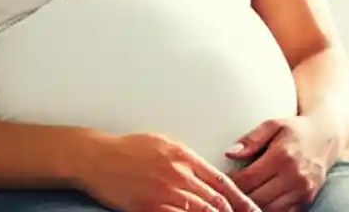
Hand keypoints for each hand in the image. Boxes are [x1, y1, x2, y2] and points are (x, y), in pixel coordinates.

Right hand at [75, 132, 258, 211]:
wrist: (97, 157)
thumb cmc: (128, 148)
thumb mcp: (164, 143)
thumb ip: (187, 159)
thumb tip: (204, 171)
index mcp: (185, 157)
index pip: (221, 181)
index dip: (239, 198)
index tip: (251, 208)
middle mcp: (179, 175)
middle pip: (216, 200)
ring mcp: (164, 193)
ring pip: (201, 211)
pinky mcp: (149, 207)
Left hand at [225, 116, 336, 209]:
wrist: (327, 136)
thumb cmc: (296, 129)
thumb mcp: (274, 124)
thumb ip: (251, 139)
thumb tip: (230, 153)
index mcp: (282, 156)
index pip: (247, 179)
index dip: (229, 185)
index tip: (218, 184)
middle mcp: (294, 175)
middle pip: (256, 198)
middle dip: (237, 199)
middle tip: (223, 197)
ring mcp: (302, 190)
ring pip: (268, 209)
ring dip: (251, 208)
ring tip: (238, 202)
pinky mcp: (307, 199)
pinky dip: (268, 211)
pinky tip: (256, 205)